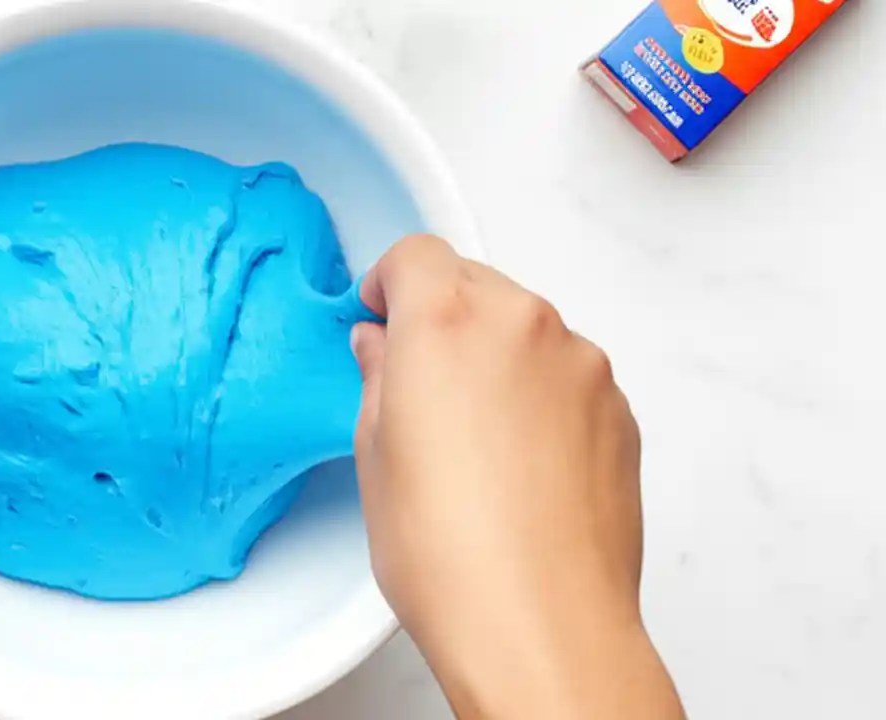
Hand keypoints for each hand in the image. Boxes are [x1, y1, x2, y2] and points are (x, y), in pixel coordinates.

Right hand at [351, 235, 681, 718]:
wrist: (540, 621)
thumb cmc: (447, 551)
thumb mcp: (376, 454)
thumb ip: (380, 377)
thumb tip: (383, 348)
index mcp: (447, 323)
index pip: (417, 254)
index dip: (390, 281)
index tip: (381, 311)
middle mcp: (523, 324)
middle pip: (474, 283)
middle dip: (442, 317)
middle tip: (419, 382)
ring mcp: (581, 364)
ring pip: (526, 329)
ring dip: (496, 356)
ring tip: (475, 437)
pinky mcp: (619, 407)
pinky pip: (568, 374)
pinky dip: (541, 394)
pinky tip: (521, 462)